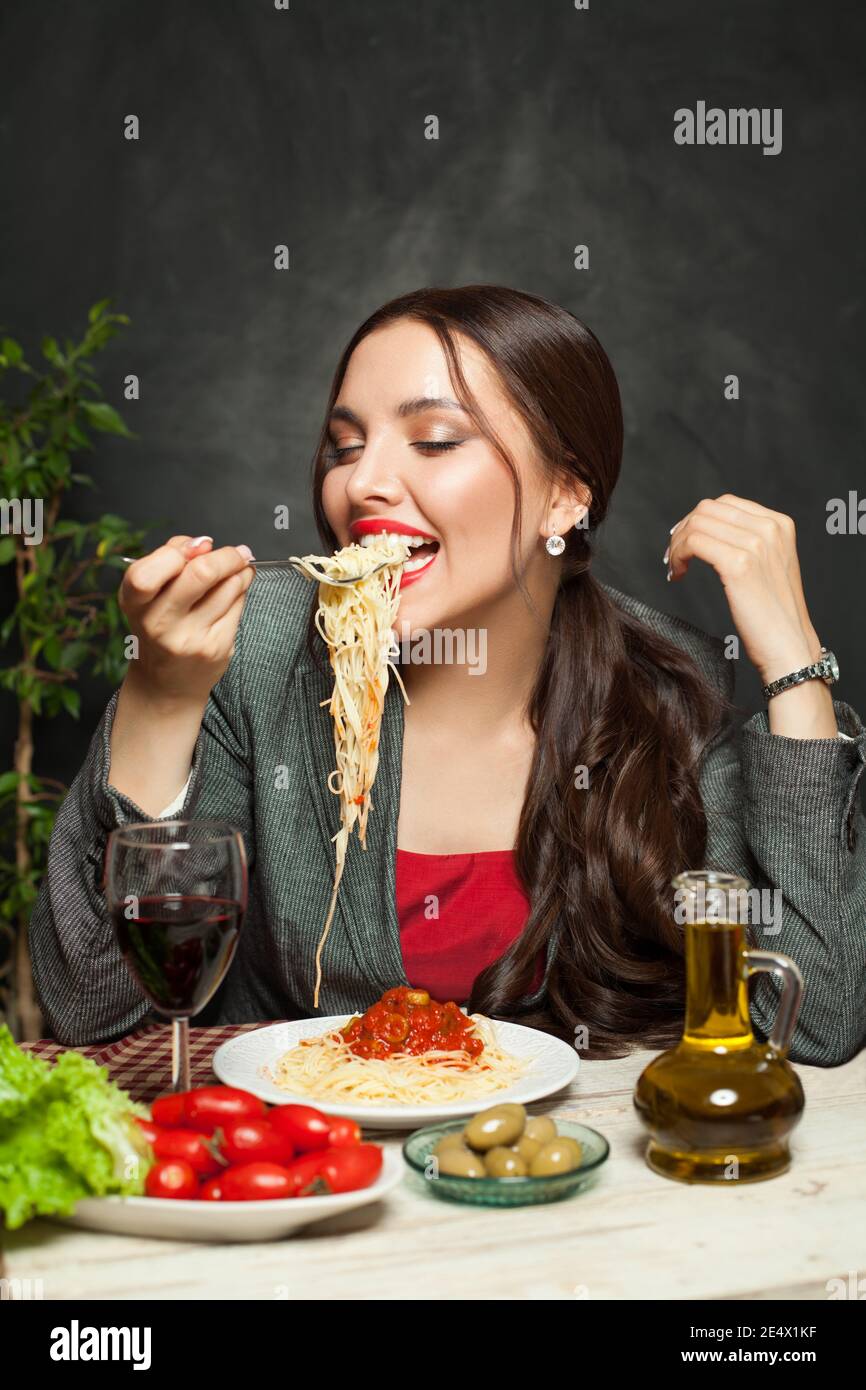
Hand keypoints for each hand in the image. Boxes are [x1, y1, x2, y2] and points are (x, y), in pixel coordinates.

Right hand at [119, 534, 254, 705]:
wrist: (166, 683)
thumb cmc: (159, 628)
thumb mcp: (148, 595)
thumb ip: (170, 561)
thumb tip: (203, 544)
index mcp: (134, 604)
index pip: (147, 573)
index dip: (178, 551)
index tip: (199, 546)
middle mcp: (158, 624)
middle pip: (200, 574)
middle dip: (227, 555)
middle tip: (239, 553)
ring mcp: (189, 638)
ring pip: (228, 587)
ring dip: (240, 572)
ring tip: (239, 570)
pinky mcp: (216, 648)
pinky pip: (237, 606)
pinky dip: (242, 591)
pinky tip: (236, 590)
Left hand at [663, 495, 821, 684]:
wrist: (789, 646)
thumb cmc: (774, 615)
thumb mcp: (768, 566)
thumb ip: (748, 542)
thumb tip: (709, 531)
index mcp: (779, 524)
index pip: (725, 504)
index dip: (697, 520)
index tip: (684, 542)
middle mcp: (770, 528)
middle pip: (707, 510)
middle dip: (683, 530)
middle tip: (672, 557)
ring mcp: (756, 544)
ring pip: (696, 525)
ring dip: (677, 546)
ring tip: (675, 568)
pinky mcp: (739, 564)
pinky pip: (693, 543)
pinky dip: (678, 556)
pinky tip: (678, 575)